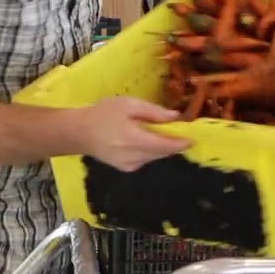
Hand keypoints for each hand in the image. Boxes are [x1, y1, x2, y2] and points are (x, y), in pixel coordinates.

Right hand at [77, 96, 191, 172]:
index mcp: (134, 139)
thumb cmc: (103, 113)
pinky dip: (151, 150)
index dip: (182, 142)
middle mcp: (134, 157)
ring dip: (162, 146)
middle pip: (163, 152)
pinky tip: (143, 140)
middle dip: (174, 143)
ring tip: (158, 132)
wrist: (79, 132)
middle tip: (180, 130)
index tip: (195, 137)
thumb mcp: (128, 104)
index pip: (165, 145)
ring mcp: (130, 166)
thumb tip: (176, 117)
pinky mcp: (127, 169)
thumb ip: (153, 111)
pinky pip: (147, 159)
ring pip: (156, 157)